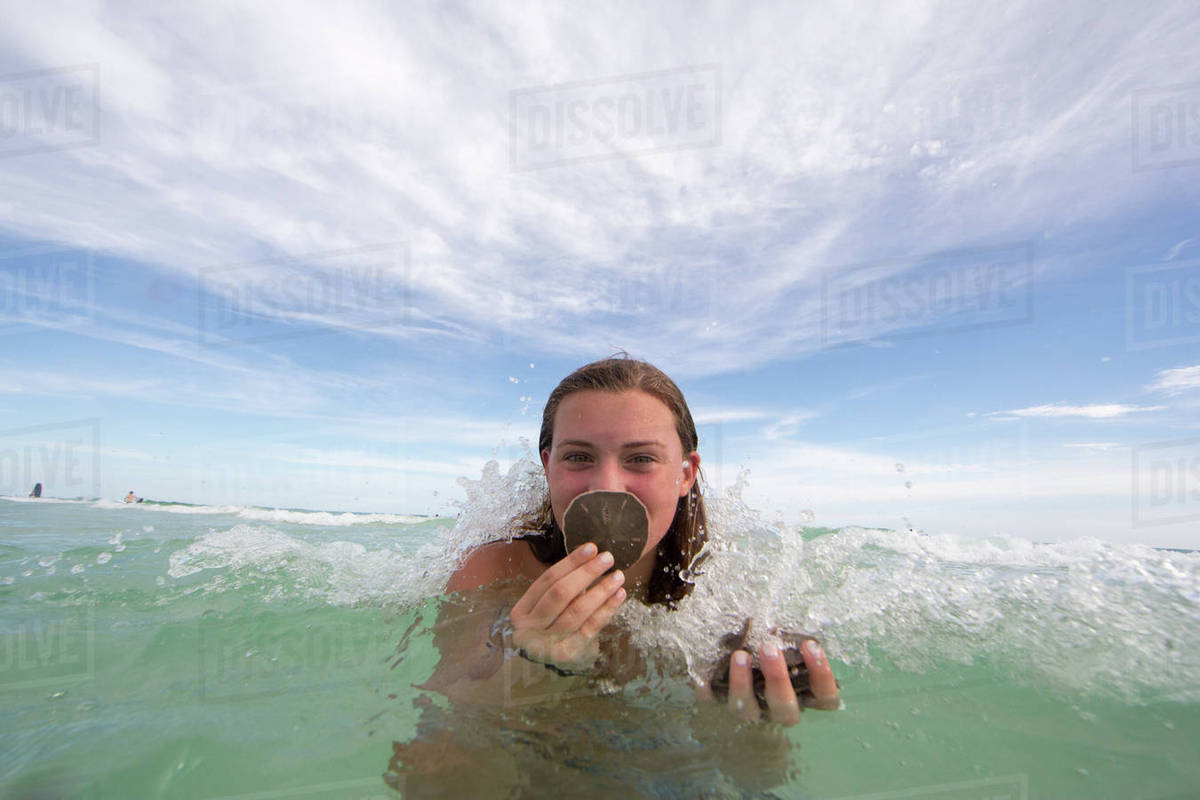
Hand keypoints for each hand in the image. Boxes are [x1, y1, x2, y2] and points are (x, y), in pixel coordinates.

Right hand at [507, 543, 626, 670]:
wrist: (557, 661)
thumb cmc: (554, 627)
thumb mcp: (550, 608)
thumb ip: (564, 586)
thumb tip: (592, 558)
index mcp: (521, 611)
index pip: (547, 580)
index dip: (570, 562)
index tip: (591, 548)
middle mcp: (529, 628)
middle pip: (560, 593)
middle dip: (586, 573)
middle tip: (607, 558)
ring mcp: (547, 643)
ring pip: (577, 610)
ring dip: (601, 590)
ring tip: (618, 576)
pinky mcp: (568, 654)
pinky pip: (591, 627)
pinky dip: (607, 609)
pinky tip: (619, 595)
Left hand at [710, 639, 839, 725]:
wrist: (739, 649)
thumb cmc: (773, 642)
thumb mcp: (786, 639)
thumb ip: (788, 634)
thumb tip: (780, 617)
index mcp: (803, 694)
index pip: (824, 697)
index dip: (821, 675)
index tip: (810, 645)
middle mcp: (778, 709)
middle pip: (785, 708)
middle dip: (778, 680)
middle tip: (769, 648)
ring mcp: (751, 710)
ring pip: (747, 711)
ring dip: (743, 683)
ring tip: (739, 655)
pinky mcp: (721, 703)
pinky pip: (712, 701)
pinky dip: (707, 689)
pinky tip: (703, 675)